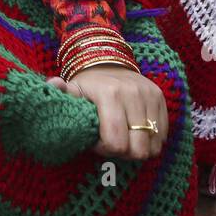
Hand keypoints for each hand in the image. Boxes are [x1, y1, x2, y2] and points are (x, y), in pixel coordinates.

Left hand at [46, 65, 168, 160]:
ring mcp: (149, 95)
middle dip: (123, 153)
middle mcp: (132, 93)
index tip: (96, 142)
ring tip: (123, 138)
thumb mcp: (72, 89)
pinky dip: (150, 141)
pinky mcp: (160, 98)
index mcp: (109, 93)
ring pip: (153, 146)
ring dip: (137, 148)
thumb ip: (61, 92)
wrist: (109, 63)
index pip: (115, 142)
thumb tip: (53, 85)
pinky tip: (135, 133)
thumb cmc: (88, 86)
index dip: (105, 150)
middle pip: (137, 149)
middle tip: (111, 143)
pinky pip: (162, 135)